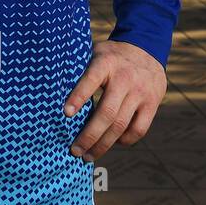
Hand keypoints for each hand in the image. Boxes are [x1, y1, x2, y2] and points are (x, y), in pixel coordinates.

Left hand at [64, 39, 166, 160]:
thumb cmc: (110, 56)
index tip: (65, 113)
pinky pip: (139, 128)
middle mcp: (124, 78)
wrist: (146, 48)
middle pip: (107, 112)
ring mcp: (141, 92)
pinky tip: (112, 144)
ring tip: (88, 155)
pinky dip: (124, 140)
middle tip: (74, 151)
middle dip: (89, 135)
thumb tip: (52, 91)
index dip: (78, 97)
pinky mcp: (152, 103)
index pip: (91, 80)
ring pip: (121, 125)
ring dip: (104, 144)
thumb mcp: (93, 52)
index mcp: (105, 63)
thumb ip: (80, 69)